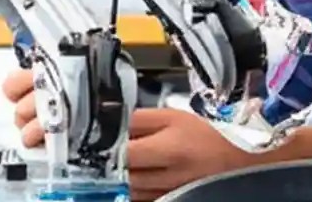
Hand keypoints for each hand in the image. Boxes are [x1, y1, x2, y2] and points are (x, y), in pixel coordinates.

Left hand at [3, 68, 255, 200]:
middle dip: (91, 164)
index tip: (66, 137)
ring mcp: (170, 193)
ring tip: (75, 172)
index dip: (93, 143)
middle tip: (61, 154)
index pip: (122, 146)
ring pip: (125, 191)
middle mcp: (169, 173)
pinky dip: (122, 195)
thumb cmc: (213, 136)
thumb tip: (105, 119)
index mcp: (171, 144)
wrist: (249, 165)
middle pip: (119, 172)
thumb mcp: (178, 117)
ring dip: (101, 182)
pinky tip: (105, 187)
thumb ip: (141, 120)